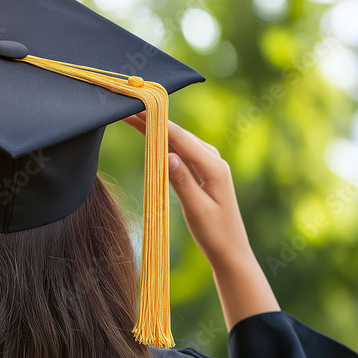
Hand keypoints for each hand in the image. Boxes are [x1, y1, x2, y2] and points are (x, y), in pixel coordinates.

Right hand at [123, 112, 278, 328]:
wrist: (231, 249)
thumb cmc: (215, 233)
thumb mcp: (197, 210)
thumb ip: (182, 182)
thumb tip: (167, 155)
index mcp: (213, 167)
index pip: (180, 138)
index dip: (156, 122)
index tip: (137, 108)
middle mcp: (213, 159)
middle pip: (177, 134)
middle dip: (152, 120)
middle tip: (126, 109)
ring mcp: (208, 162)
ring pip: (178, 139)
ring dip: (155, 128)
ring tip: (131, 116)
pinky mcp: (202, 169)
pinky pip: (180, 149)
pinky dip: (162, 141)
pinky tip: (148, 134)